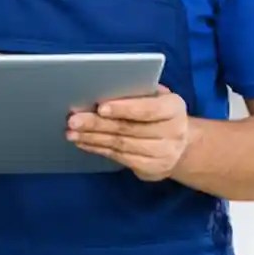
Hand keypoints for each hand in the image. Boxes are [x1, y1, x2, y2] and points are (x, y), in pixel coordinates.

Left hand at [65, 85, 189, 181]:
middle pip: (129, 129)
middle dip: (98, 124)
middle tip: (74, 119)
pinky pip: (119, 158)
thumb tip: (106, 85)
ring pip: (121, 145)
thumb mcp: (157, 96)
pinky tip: (82, 142)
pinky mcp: (151, 169)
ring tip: (71, 132)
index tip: (101, 107)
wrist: (182, 145)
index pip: (148, 109)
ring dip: (92, 138)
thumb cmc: (160, 112)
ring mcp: (163, 154)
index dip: (124, 108)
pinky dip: (98, 149)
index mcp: (174, 108)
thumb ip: (139, 91)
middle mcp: (172, 133)